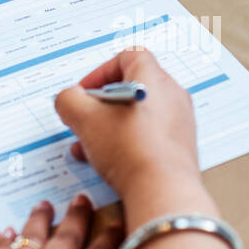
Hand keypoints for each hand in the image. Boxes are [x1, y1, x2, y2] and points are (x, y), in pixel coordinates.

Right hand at [53, 49, 199, 197]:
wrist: (162, 191)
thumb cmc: (131, 150)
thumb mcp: (84, 119)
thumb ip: (69, 100)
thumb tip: (69, 98)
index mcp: (153, 78)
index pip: (127, 56)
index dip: (100, 71)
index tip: (85, 93)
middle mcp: (172, 95)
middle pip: (130, 88)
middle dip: (100, 106)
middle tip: (84, 120)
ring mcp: (179, 122)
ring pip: (137, 116)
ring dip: (109, 128)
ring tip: (88, 148)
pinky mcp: (179, 147)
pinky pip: (149, 136)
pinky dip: (127, 143)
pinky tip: (108, 163)